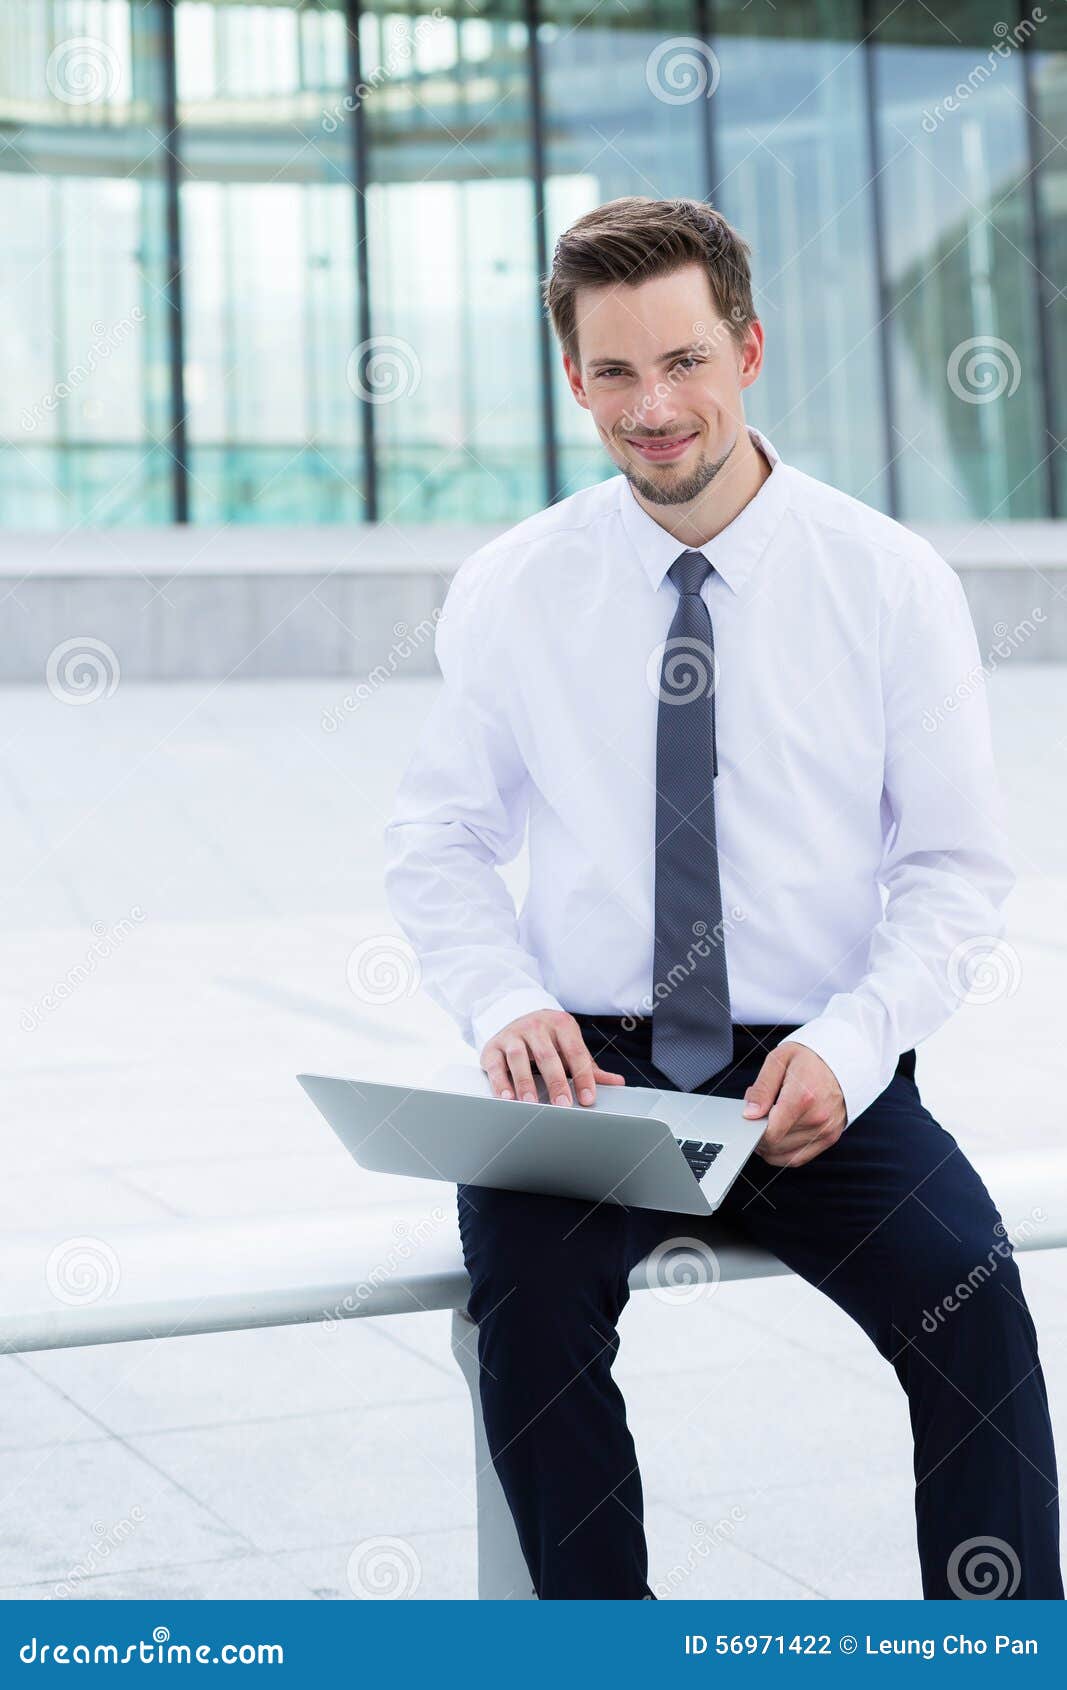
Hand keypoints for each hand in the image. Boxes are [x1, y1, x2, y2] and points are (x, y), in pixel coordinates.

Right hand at [480, 1010, 625, 1106]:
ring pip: (518, 1057)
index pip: (575, 1052)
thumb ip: (589, 1066)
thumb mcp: (569, 1046)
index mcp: (561, 1024)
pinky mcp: (492, 1046)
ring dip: (525, 1081)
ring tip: (531, 1103)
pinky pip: (495, 1064)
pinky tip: (506, 1097)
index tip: (588, 1099)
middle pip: (547, 1055)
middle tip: (563, 1105)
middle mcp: (536, 1026)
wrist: (515, 1016)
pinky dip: (500, 1081)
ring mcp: (513, 1034)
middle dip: (556, 1081)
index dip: (583, 1076)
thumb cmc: (548, 1039)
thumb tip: (617, 1082)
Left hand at [741, 1041, 845, 1166]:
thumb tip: (750, 1113)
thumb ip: (762, 1088)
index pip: (771, 1132)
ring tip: (767, 1126)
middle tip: (757, 1118)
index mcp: (803, 1097)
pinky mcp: (830, 1137)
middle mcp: (818, 1117)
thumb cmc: (810, 1058)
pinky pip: (799, 1158)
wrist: (843, 1059)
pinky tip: (777, 1139)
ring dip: (769, 1147)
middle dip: (759, 1136)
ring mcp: (826, 1130)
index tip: (750, 1119)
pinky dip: (783, 1154)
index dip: (754, 1130)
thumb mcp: (779, 1060)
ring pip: (785, 1155)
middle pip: (776, 1145)